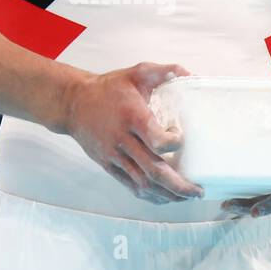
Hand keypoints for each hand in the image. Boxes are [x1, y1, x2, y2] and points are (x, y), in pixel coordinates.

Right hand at [64, 61, 204, 204]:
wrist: (73, 103)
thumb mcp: (136, 73)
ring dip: (167, 194)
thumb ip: (164, 71)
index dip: (173, 144)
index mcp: (132, 117)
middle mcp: (123, 140)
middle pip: (153, 171)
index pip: (156, 141)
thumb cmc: (108, 88)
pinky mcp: (108, 165)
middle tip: (198, 191)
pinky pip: (130, 186)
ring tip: (186, 197)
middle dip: (178, 185)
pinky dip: (149, 196)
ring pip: (143, 183)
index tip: (180, 138)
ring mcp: (114, 156)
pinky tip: (165, 198)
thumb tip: (191, 74)